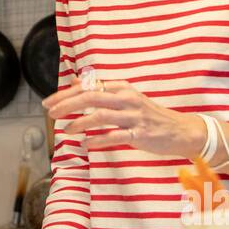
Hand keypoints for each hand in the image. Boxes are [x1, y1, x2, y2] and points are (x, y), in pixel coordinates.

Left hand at [44, 77, 203, 154]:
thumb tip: (74, 83)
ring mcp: (134, 116)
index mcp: (121, 88)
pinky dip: (98, 140)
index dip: (65, 94)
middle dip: (68, 104)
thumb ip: (101, 92)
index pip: (88, 87)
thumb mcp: (125, 98)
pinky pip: (115, 136)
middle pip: (91, 97)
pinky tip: (86, 144)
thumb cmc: (148, 115)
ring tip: (66, 130)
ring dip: (80, 122)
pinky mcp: (140, 134)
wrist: (179, 130)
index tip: (48, 103)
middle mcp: (127, 98)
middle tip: (51, 113)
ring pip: (101, 115)